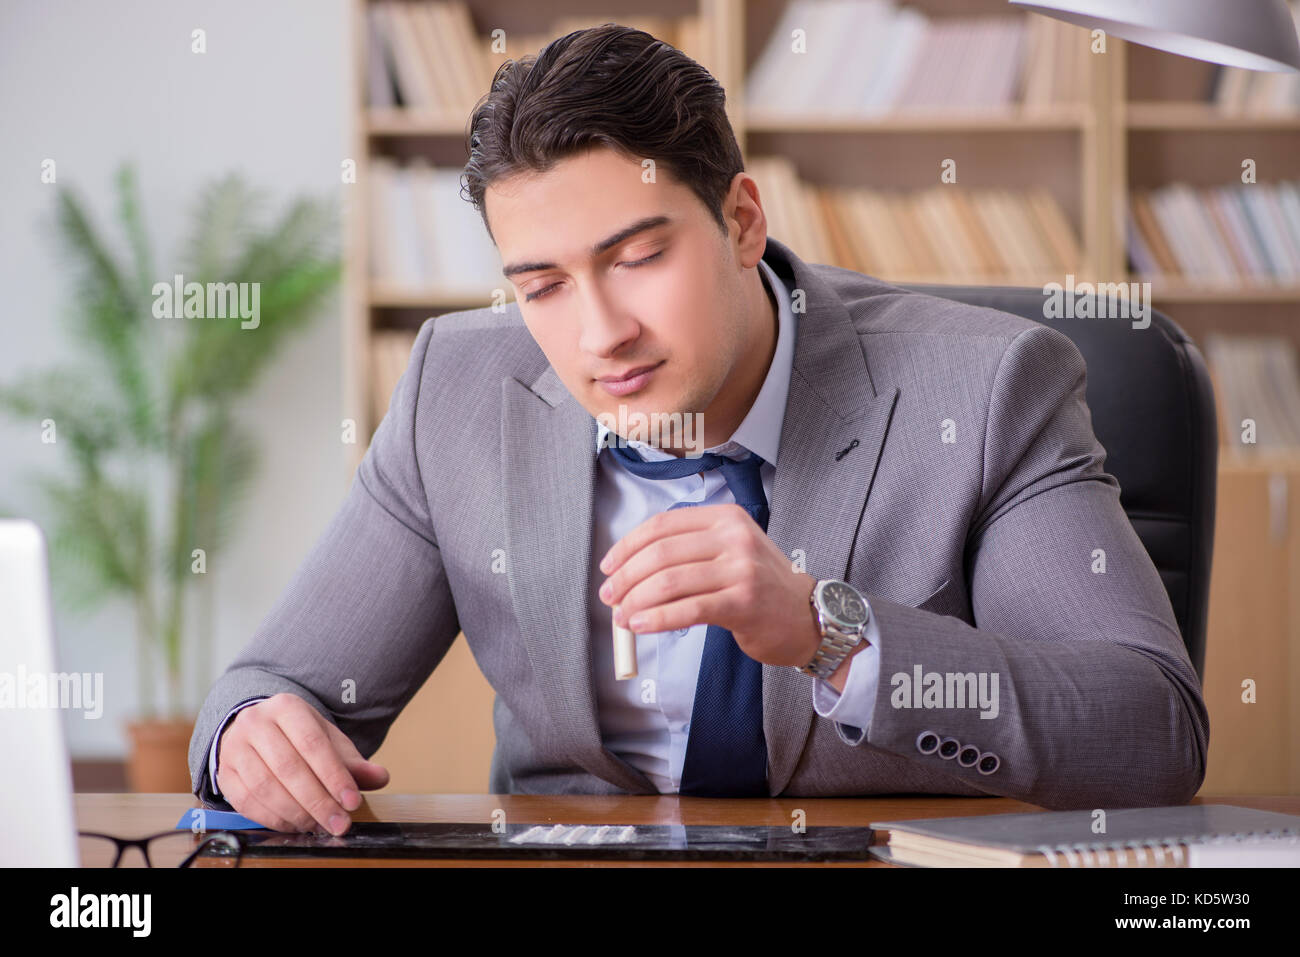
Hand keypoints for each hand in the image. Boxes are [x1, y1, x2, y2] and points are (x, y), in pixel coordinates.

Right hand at [215, 692, 388, 835]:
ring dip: (295, 813)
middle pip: (289, 767)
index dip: (334, 776)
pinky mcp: (224, 773)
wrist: (257, 732)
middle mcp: (257, 723)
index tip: (352, 802)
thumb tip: (379, 777)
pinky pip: (247, 802)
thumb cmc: (298, 738)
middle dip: (317, 801)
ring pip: (265, 786)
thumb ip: (354, 762)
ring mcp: (235, 747)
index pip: (313, 744)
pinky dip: (273, 818)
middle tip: (338, 823)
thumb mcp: (329, 741)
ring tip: (318, 825)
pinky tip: (295, 825)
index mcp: (287, 707)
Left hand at [598, 503, 822, 668]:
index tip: (609, 567)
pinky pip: (688, 609)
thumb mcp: (730, 551)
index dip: (627, 546)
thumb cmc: (761, 586)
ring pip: (669, 582)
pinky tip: (641, 626)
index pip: (662, 525)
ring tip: (621, 617)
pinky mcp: (743, 602)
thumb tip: (630, 569)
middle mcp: (734, 537)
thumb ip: (688, 551)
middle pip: (661, 553)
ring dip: (636, 601)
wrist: (807, 616)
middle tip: (610, 597)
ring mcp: (741, 569)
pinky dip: (657, 619)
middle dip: (626, 577)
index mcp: (725, 517)